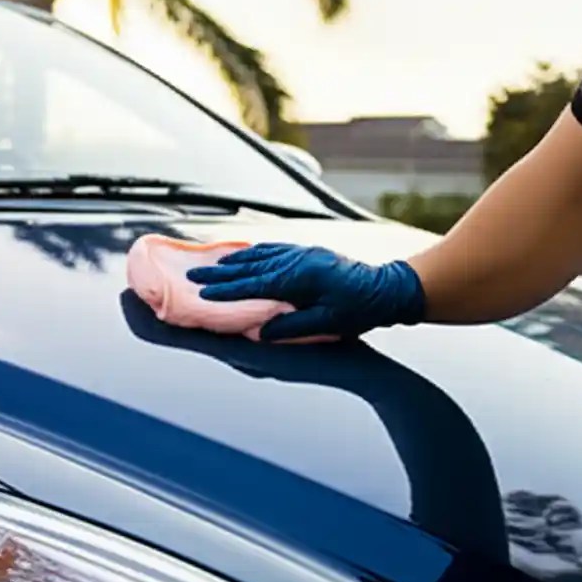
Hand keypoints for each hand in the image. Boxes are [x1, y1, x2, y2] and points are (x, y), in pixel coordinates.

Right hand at [186, 243, 425, 340]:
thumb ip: (292, 327)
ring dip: (234, 260)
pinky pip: (274, 249)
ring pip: (260, 255)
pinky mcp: (309, 252)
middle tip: (194, 277)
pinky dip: (255, 252)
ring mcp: (303, 253)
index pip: (254, 285)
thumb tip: (259, 332)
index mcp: (299, 278)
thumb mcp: (327, 324)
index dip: (227, 290)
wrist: (388, 288)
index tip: (203, 293)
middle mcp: (297, 260)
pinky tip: (245, 254)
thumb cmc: (359, 310)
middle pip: (251, 266)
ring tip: (212, 265)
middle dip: (221, 273)